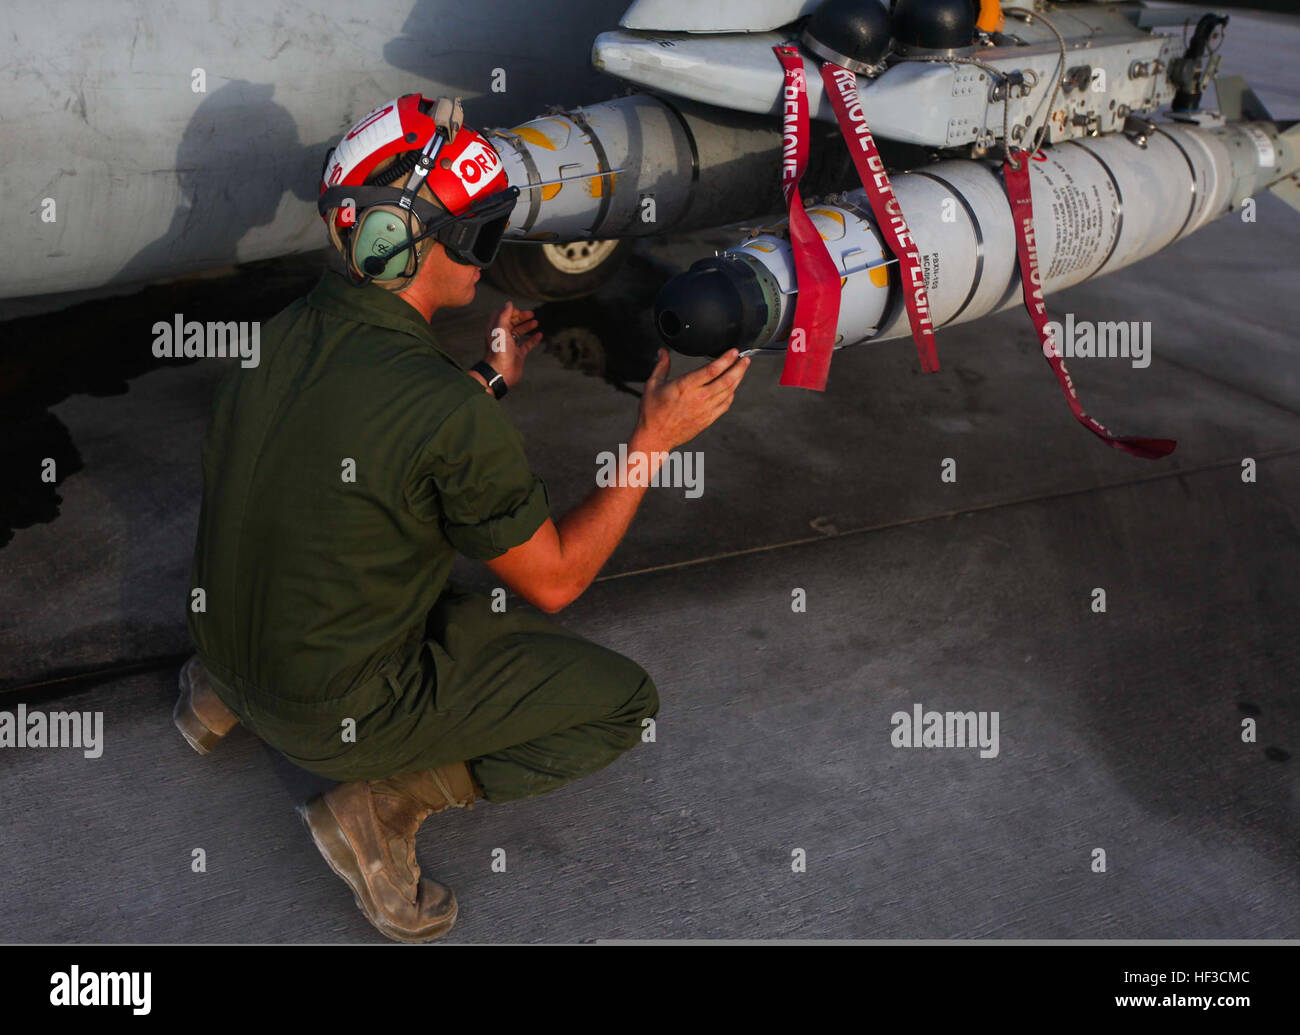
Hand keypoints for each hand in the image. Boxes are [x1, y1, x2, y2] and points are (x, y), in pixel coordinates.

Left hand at [485, 301, 541, 387]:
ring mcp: (510, 345)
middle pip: (512, 322)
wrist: (500, 372)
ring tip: (536, 322)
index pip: (501, 315)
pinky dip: (533, 339)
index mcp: (495, 329)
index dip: (510, 311)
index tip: (518, 311)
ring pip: (520, 332)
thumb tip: (509, 304)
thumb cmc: (498, 351)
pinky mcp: (518, 354)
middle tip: (532, 314)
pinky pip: (527, 344)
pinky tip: (540, 335)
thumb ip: (504, 315)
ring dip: (527, 326)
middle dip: (521, 317)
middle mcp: (502, 336)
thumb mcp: (500, 329)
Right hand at [633, 348, 749, 453]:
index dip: (726, 359)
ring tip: (741, 369)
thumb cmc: (652, 412)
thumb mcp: (653, 385)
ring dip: (738, 379)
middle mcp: (699, 398)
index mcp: (686, 386)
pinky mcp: (708, 419)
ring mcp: (706, 410)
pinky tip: (732, 388)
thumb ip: (661, 366)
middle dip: (738, 367)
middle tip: (744, 358)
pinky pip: (725, 405)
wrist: (655, 437)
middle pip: (727, 380)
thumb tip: (663, 352)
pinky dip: (731, 394)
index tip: (733, 351)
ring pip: (729, 392)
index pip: (712, 369)